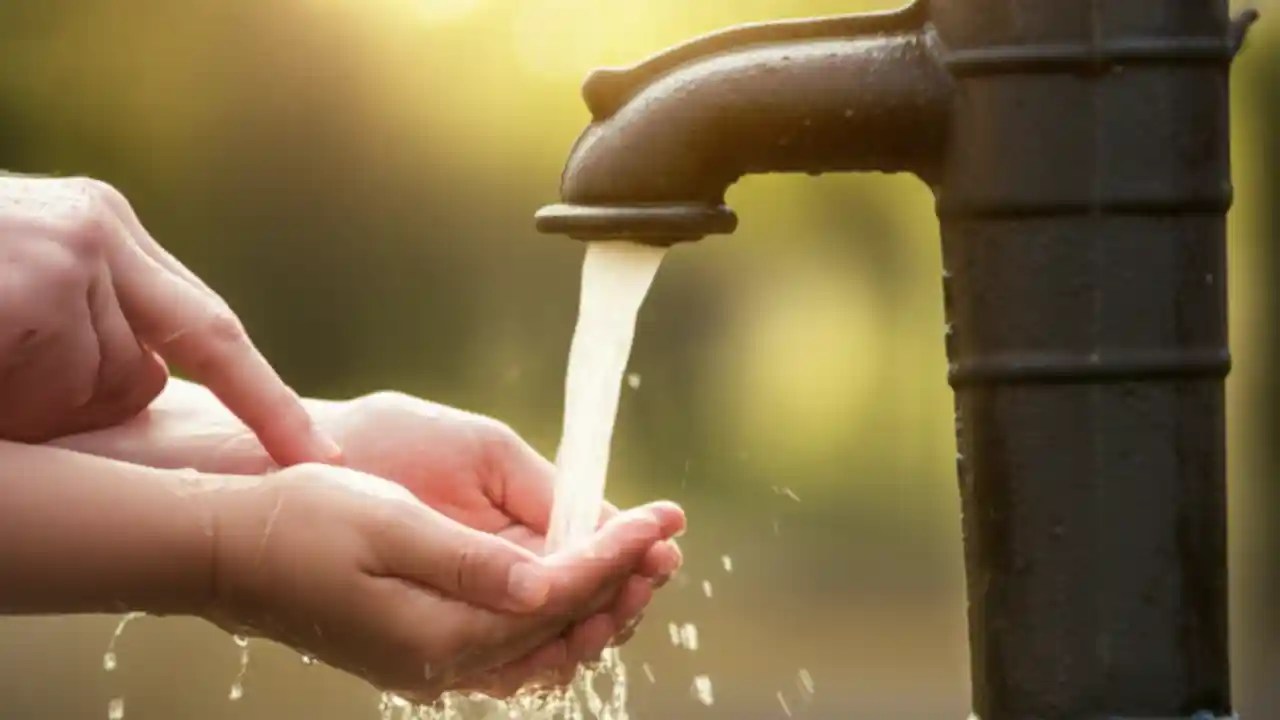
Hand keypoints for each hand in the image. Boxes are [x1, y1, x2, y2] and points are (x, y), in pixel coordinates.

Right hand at [0, 175, 337, 464]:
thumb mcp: (15, 276)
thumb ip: (91, 316)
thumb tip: (150, 378)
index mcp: (106, 229)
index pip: (212, 332)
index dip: (267, 404)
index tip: (324, 459)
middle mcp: (103, 232)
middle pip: (144, 380)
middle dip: (76, 406)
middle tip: (7, 370)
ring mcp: (73, 256)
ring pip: (90, 400)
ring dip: (25, 406)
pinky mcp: (35, 287)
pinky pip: (47, 401)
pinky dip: (5, 403)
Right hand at [319, 392, 683, 689]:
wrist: (223, 551)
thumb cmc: (301, 523)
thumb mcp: (388, 526)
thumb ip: (473, 562)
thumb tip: (549, 584)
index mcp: (441, 634)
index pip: (557, 595)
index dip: (617, 553)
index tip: (663, 518)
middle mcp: (443, 663)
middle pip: (560, 633)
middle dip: (621, 586)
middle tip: (667, 542)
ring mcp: (430, 664)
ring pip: (540, 648)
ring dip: (593, 605)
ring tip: (637, 561)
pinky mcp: (420, 651)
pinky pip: (508, 648)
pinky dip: (551, 618)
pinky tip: (570, 586)